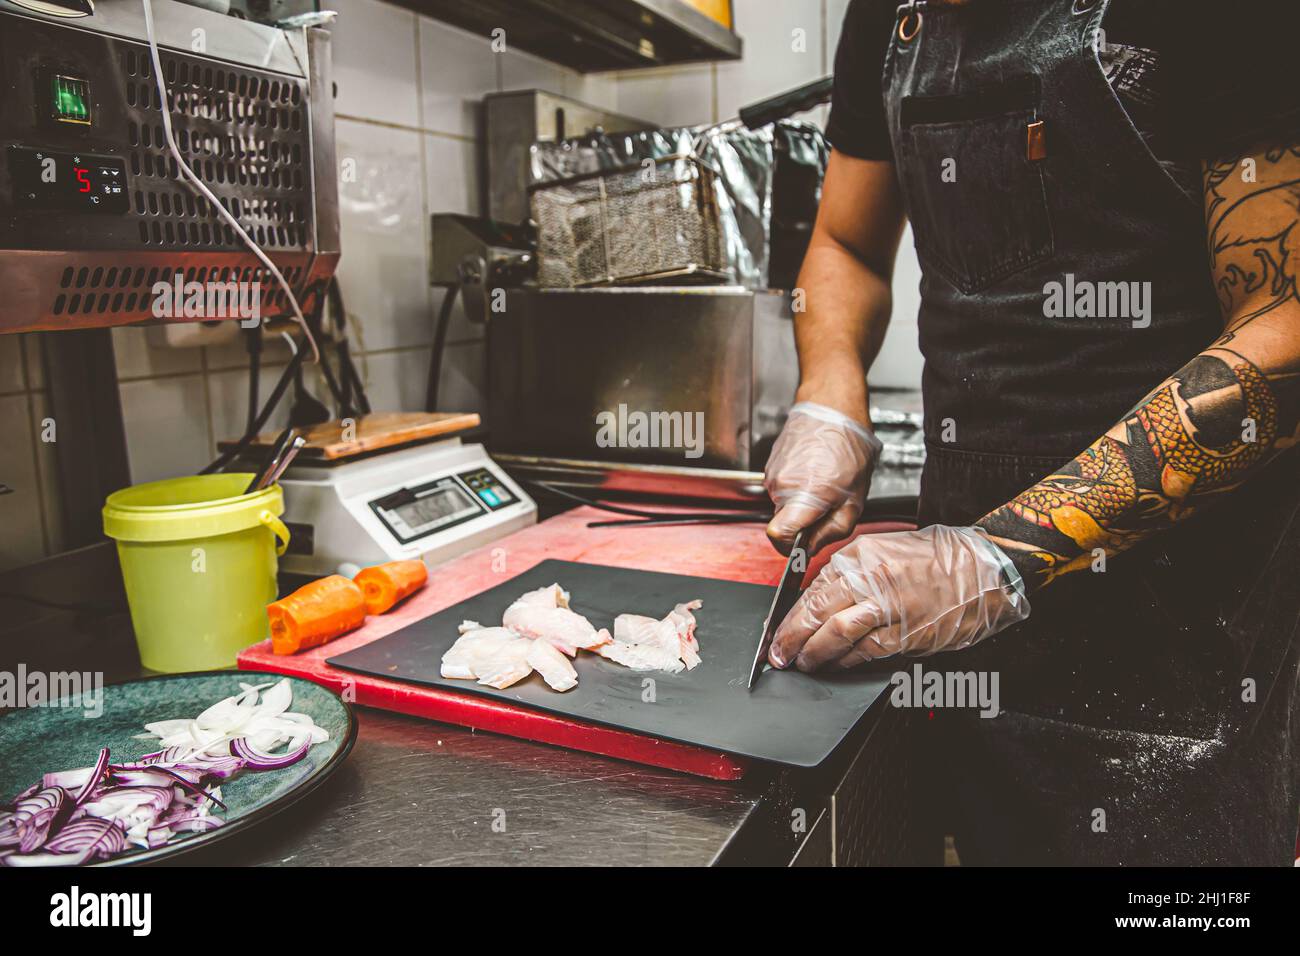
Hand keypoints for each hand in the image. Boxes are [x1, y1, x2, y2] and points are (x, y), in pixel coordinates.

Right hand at [764, 402, 881, 554]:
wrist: (832, 408)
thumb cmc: (849, 447)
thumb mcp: (855, 498)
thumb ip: (833, 530)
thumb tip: (813, 547)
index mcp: (805, 495)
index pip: (779, 536)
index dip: (791, 548)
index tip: (804, 544)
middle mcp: (783, 485)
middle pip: (784, 522)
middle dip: (805, 520)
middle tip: (829, 501)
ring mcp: (773, 473)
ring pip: (783, 505)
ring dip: (802, 500)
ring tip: (823, 479)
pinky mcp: (771, 465)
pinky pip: (782, 488)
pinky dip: (797, 485)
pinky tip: (814, 469)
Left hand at [768, 525, 1029, 670]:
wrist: (985, 570)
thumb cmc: (939, 560)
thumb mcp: (886, 551)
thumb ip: (851, 575)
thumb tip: (819, 603)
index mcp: (862, 555)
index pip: (813, 589)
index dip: (791, 616)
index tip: (779, 631)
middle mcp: (871, 578)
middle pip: (817, 612)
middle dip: (792, 638)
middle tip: (779, 654)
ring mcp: (889, 606)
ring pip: (836, 634)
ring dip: (814, 654)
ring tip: (803, 664)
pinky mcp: (907, 632)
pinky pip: (866, 651)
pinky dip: (846, 661)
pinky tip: (836, 665)